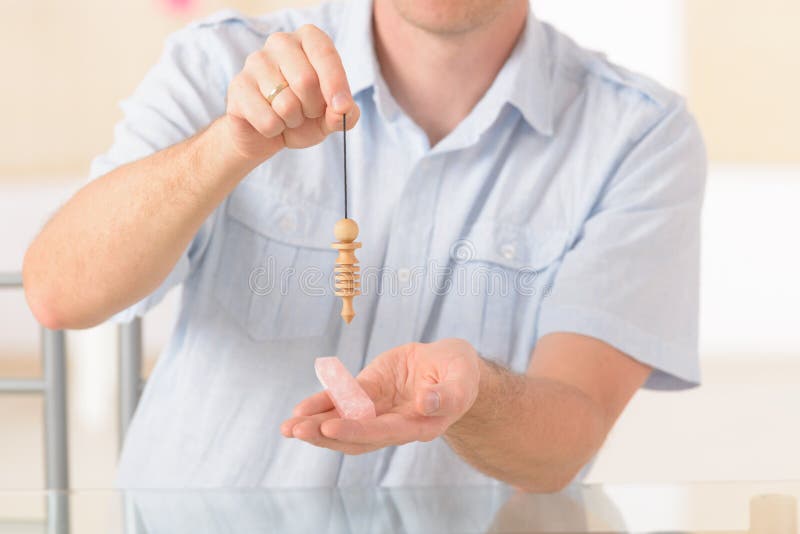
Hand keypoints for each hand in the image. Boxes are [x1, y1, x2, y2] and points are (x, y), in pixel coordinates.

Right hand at [225, 24, 359, 160]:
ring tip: (287, 116)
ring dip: (292, 120)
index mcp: (308, 39)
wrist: (267, 134)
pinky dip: (274, 130)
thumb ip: (346, 112)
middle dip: (313, 108)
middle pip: (305, 80)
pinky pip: (267, 120)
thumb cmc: (303, 115)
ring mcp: (255, 62)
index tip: (342, 106)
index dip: (337, 84)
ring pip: (285, 103)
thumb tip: (343, 108)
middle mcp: (280, 42)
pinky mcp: (238, 86)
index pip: (325, 53)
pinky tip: (270, 122)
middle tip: (307, 112)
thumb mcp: (330, 116)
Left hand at [281, 338, 480, 453]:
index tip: (330, 428)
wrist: (450, 366)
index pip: (384, 431)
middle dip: (325, 434)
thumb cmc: (460, 372)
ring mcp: (379, 410)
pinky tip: (300, 410)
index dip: (357, 430)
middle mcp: (395, 424)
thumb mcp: (462, 378)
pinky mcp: (369, 392)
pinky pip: (342, 401)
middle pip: (356, 436)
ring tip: (288, 427)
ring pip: (344, 423)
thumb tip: (426, 402)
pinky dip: (321, 405)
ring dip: (315, 426)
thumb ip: (448, 394)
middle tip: (296, 430)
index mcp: (419, 424)